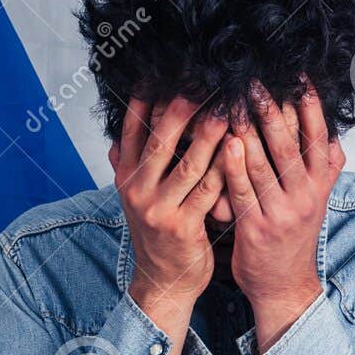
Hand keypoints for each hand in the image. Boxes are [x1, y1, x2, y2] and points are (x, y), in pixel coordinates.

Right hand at [113, 96, 228, 319]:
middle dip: (181, 110)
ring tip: (228, 109)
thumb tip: (115, 137)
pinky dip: (225, 168)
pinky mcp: (184, 227)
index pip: (132, 131)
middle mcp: (137, 191)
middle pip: (160, 142)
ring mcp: (158, 210)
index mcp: (126, 178)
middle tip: (202, 84)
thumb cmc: (158, 232)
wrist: (163, 281)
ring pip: (188, 165)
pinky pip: (209, 191)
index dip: (144, 101)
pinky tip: (240, 149)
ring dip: (210, 135)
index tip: (161, 74)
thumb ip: (129, 168)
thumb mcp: (136, 199)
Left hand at [221, 81, 345, 352]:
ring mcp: (283, 212)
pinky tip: (227, 142)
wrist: (285, 288)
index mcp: (320, 184)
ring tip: (236, 101)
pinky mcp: (257, 228)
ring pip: (266, 164)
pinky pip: (244, 191)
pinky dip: (235, 166)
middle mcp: (306, 195)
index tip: (298, 75)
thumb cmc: (294, 238)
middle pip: (291, 145)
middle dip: (274, 109)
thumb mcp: (317, 203)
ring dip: (251, 130)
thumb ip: (325, 170)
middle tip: (256, 80)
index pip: (318, 136)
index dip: (309, 105)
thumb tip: (335, 137)